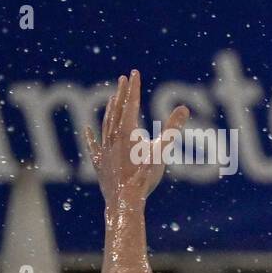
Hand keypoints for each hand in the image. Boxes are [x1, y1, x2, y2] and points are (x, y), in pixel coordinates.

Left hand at [85, 70, 187, 208]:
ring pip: (105, 124)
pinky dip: (90, 135)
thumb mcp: (163, 150)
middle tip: (123, 79)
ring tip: (111, 99)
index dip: (133, 87)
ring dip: (109, 110)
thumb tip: (184, 108)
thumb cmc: (145, 176)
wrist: (125, 200)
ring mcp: (104, 149)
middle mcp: (112, 136)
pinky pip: (93, 144)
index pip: (131, 103)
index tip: (134, 72)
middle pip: (116, 110)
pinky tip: (87, 129)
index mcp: (127, 131)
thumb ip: (172, 128)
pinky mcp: (99, 162)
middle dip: (120, 93)